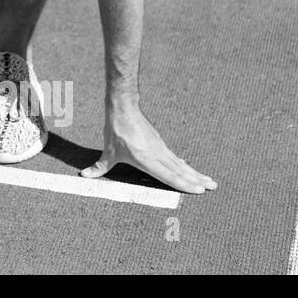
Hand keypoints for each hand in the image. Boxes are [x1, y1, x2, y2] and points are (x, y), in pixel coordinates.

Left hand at [82, 102, 216, 193]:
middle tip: (213, 187)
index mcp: (146, 159)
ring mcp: (160, 148)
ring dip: (195, 172)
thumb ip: (99, 166)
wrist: (124, 107)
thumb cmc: (116, 130)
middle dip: (197, 180)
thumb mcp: (108, 151)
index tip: (199, 190)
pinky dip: (185, 165)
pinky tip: (189, 168)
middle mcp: (157, 154)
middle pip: (180, 170)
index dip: (184, 184)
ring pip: (180, 164)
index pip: (168, 175)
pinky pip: (175, 157)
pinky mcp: (159, 143)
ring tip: (209, 180)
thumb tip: (84, 175)